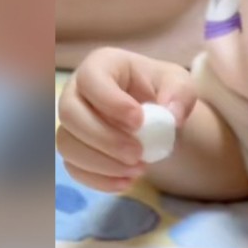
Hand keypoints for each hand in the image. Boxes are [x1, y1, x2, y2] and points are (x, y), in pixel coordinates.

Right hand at [57, 47, 196, 191]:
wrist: (160, 118)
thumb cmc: (164, 92)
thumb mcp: (181, 86)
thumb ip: (180, 94)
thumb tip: (171, 116)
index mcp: (102, 65)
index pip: (91, 78)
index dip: (110, 101)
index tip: (139, 121)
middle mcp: (77, 91)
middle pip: (69, 114)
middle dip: (104, 139)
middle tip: (139, 154)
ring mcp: (72, 122)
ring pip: (67, 144)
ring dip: (102, 163)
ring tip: (139, 169)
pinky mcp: (75, 149)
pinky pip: (73, 167)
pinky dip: (99, 180)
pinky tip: (127, 183)